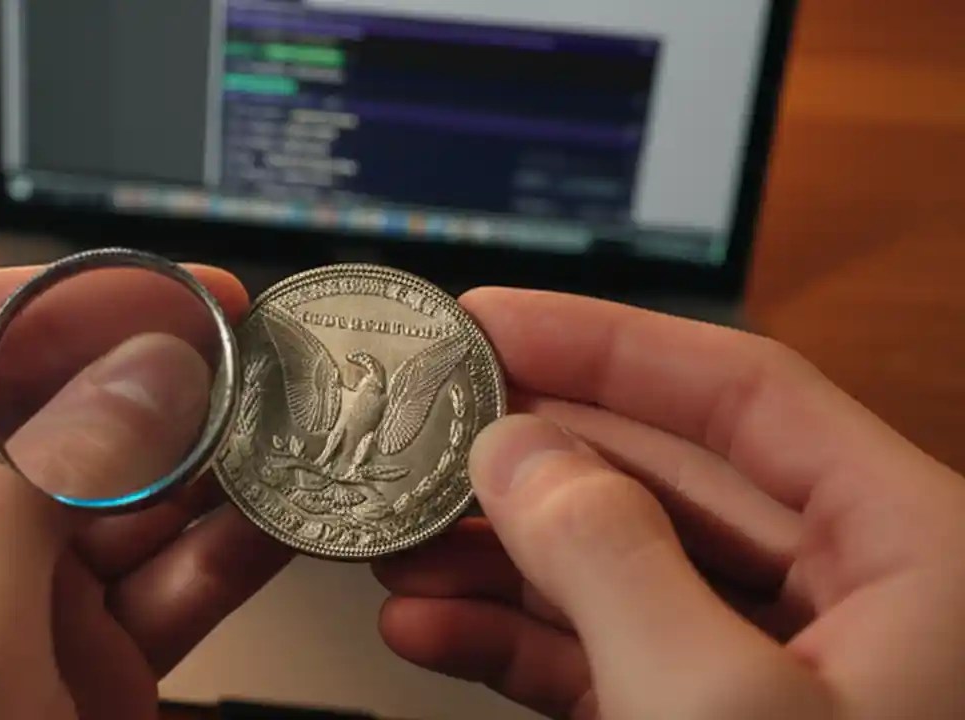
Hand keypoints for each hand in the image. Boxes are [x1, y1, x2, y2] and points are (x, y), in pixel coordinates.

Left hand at [0, 266, 292, 718]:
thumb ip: (34, 485)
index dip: (45, 301)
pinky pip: (166, 572)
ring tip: (293, 423)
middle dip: (153, 377)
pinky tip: (289, 514)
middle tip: (253, 355)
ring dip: (210, 456)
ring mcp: (8, 596)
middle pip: (42, 406)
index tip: (162, 296)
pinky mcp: (84, 656)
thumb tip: (137, 362)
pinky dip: (230, 545)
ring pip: (121, 485)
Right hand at [375, 288, 964, 718]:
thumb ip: (615, 560)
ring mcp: (771, 669)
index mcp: (911, 546)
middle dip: (528, 455)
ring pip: (617, 566)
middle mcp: (849, 595)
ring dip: (497, 551)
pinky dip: (510, 641)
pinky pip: (600, 655)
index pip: (739, 391)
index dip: (607, 343)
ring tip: (396, 536)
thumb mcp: (724, 708)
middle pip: (662, 475)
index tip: (492, 322)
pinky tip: (428, 626)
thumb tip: (519, 452)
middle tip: (419, 429)